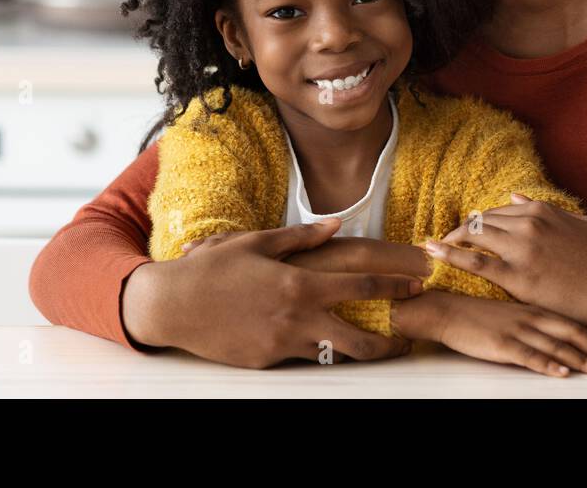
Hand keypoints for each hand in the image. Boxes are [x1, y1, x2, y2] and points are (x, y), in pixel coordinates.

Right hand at [122, 219, 423, 368]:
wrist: (170, 306)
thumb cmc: (212, 268)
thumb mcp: (257, 242)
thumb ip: (301, 237)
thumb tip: (336, 225)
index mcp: (299, 284)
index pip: (361, 285)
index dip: (394, 286)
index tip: (416, 286)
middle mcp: (296, 319)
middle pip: (359, 340)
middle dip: (390, 342)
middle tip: (408, 338)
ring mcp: (281, 345)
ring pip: (332, 355)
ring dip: (355, 350)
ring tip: (376, 345)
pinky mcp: (266, 362)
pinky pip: (299, 358)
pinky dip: (314, 350)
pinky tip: (322, 341)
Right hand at [405, 292, 586, 377]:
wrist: (445, 309)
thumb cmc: (476, 308)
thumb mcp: (510, 304)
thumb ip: (533, 309)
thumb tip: (553, 322)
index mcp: (534, 305)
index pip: (572, 319)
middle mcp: (531, 315)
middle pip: (572, 332)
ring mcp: (518, 329)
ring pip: (557, 345)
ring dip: (583, 359)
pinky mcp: (502, 342)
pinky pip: (530, 356)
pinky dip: (549, 365)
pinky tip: (562, 373)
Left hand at [430, 194, 586, 335]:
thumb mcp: (582, 223)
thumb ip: (550, 211)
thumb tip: (518, 197)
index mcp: (542, 211)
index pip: (498, 211)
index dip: (479, 222)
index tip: (466, 231)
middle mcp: (528, 224)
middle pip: (480, 222)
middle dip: (460, 231)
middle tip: (443, 241)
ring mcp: (521, 249)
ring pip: (473, 236)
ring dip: (450, 240)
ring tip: (433, 248)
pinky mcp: (518, 276)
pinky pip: (475, 262)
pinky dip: (450, 255)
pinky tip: (432, 253)